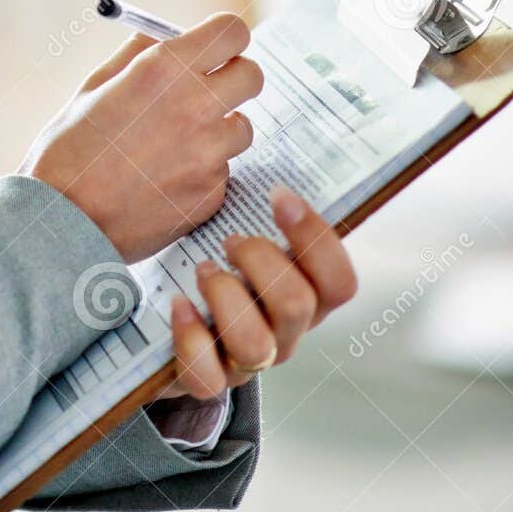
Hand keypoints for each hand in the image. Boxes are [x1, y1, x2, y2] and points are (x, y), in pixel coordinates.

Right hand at [21, 13, 262, 261]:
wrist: (63, 220)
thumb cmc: (69, 152)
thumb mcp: (94, 88)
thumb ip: (136, 56)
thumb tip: (161, 38)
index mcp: (164, 69)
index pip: (232, 32)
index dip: (225, 39)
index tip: (217, 49)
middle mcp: (195, 106)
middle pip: (251, 76)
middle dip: (233, 79)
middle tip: (210, 91)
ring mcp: (208, 153)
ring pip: (242, 128)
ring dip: (219, 130)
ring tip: (175, 145)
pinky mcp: (212, 193)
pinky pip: (223, 171)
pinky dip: (202, 172)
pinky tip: (165, 179)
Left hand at [157, 186, 358, 399]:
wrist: (171, 328)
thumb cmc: (218, 266)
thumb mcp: (248, 237)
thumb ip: (265, 208)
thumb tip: (255, 131)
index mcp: (308, 299)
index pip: (341, 282)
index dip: (317, 238)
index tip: (279, 196)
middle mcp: (286, 335)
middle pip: (298, 305)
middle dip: (260, 260)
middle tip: (230, 238)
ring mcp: (247, 363)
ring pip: (255, 343)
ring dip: (225, 295)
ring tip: (202, 268)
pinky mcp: (206, 380)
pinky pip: (206, 375)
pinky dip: (189, 335)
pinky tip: (178, 303)